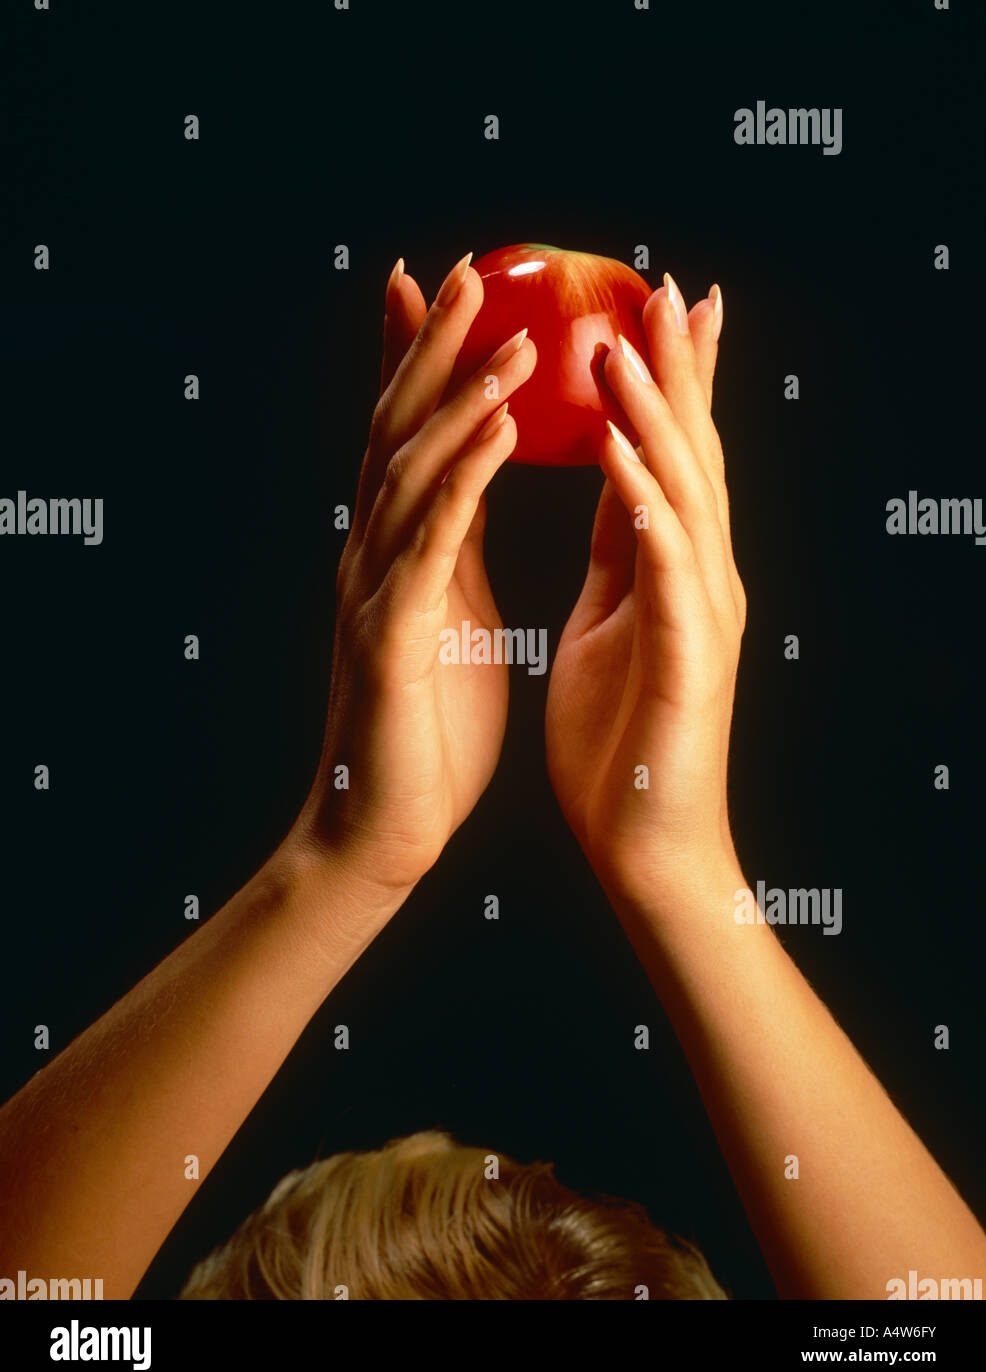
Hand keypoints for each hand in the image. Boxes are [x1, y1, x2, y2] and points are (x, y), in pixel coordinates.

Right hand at [293, 253, 536, 895]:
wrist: (383, 824)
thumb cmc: (426, 730)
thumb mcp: (450, 615)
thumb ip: (454, 548)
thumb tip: (471, 489)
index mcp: (400, 550)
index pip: (409, 433)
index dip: (422, 355)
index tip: (451, 284)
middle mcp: (378, 555)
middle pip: (398, 428)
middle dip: (433, 343)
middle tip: (469, 268)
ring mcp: (378, 590)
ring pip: (412, 470)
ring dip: (460, 396)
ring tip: (509, 335)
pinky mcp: (394, 635)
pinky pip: (435, 541)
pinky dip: (468, 477)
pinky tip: (505, 428)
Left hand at [545, 277, 744, 909]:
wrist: (643, 841)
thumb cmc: (620, 738)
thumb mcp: (608, 621)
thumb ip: (619, 552)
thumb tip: (613, 486)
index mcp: (673, 566)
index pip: (671, 453)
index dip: (668, 379)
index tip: (653, 306)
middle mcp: (701, 576)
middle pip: (692, 452)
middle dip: (677, 368)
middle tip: (663, 286)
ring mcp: (702, 612)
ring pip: (685, 492)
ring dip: (655, 412)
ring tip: (622, 341)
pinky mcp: (689, 655)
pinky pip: (665, 563)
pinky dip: (643, 500)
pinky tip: (618, 450)